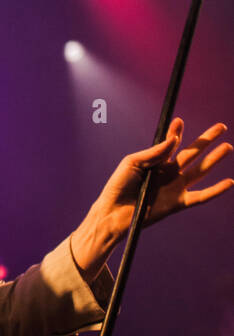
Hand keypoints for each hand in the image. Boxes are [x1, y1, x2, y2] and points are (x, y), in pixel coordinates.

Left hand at [98, 118, 233, 241]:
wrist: (113, 213)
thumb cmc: (118, 187)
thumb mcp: (133, 163)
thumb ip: (155, 152)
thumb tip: (174, 140)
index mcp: (156, 161)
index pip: (172, 143)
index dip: (176, 132)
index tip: (179, 121)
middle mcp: (168, 172)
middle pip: (192, 153)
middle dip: (206, 139)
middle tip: (221, 127)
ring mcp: (175, 187)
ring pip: (200, 170)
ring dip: (215, 158)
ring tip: (228, 146)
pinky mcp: (178, 203)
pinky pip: (201, 196)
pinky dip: (216, 190)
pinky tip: (230, 182)